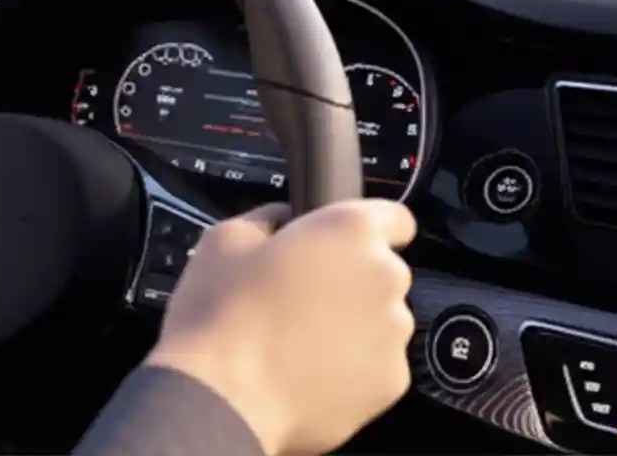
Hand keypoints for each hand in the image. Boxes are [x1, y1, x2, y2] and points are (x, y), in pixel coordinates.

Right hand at [146, 199, 415, 454]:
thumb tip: (285, 221)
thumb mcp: (228, 239)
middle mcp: (386, 275)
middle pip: (384, 273)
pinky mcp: (392, 380)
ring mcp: (394, 331)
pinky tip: (311, 375)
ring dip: (356, 327)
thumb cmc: (222, 312)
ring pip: (383, 321)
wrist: (223, 398)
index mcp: (352, 229)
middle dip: (353, 282)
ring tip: (303, 345)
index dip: (368, 232)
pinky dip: (355, 370)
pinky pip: (379, 366)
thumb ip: (271, 218)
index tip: (341, 248)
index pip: (395, 218)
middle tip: (304, 301)